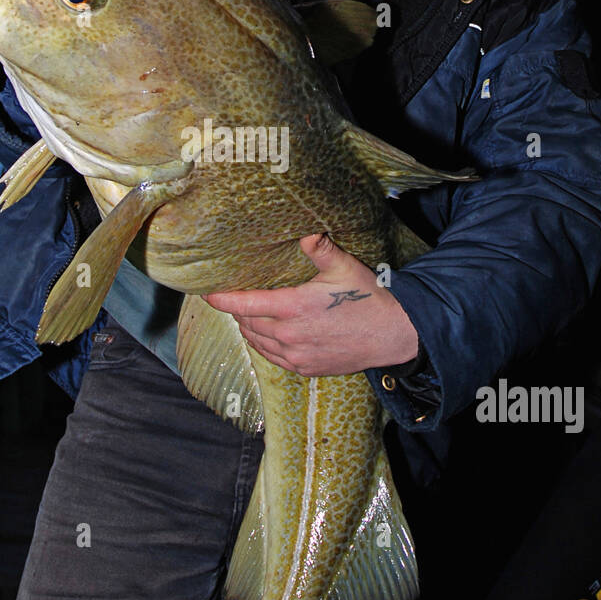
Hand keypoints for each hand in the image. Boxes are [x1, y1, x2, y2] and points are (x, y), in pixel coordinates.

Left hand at [204, 233, 418, 375]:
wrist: (393, 335)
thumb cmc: (368, 298)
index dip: (221, 299)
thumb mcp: (344, 267)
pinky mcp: (304, 368)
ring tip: (247, 314)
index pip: (244, 304)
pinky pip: (272, 358)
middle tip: (233, 297)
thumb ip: (320, 249)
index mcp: (293, 307)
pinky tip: (266, 335)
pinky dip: (262, 345)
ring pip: (256, 342)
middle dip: (236, 310)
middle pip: (246, 323)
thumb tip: (305, 230)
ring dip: (248, 328)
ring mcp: (295, 355)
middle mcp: (289, 335)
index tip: (207, 293)